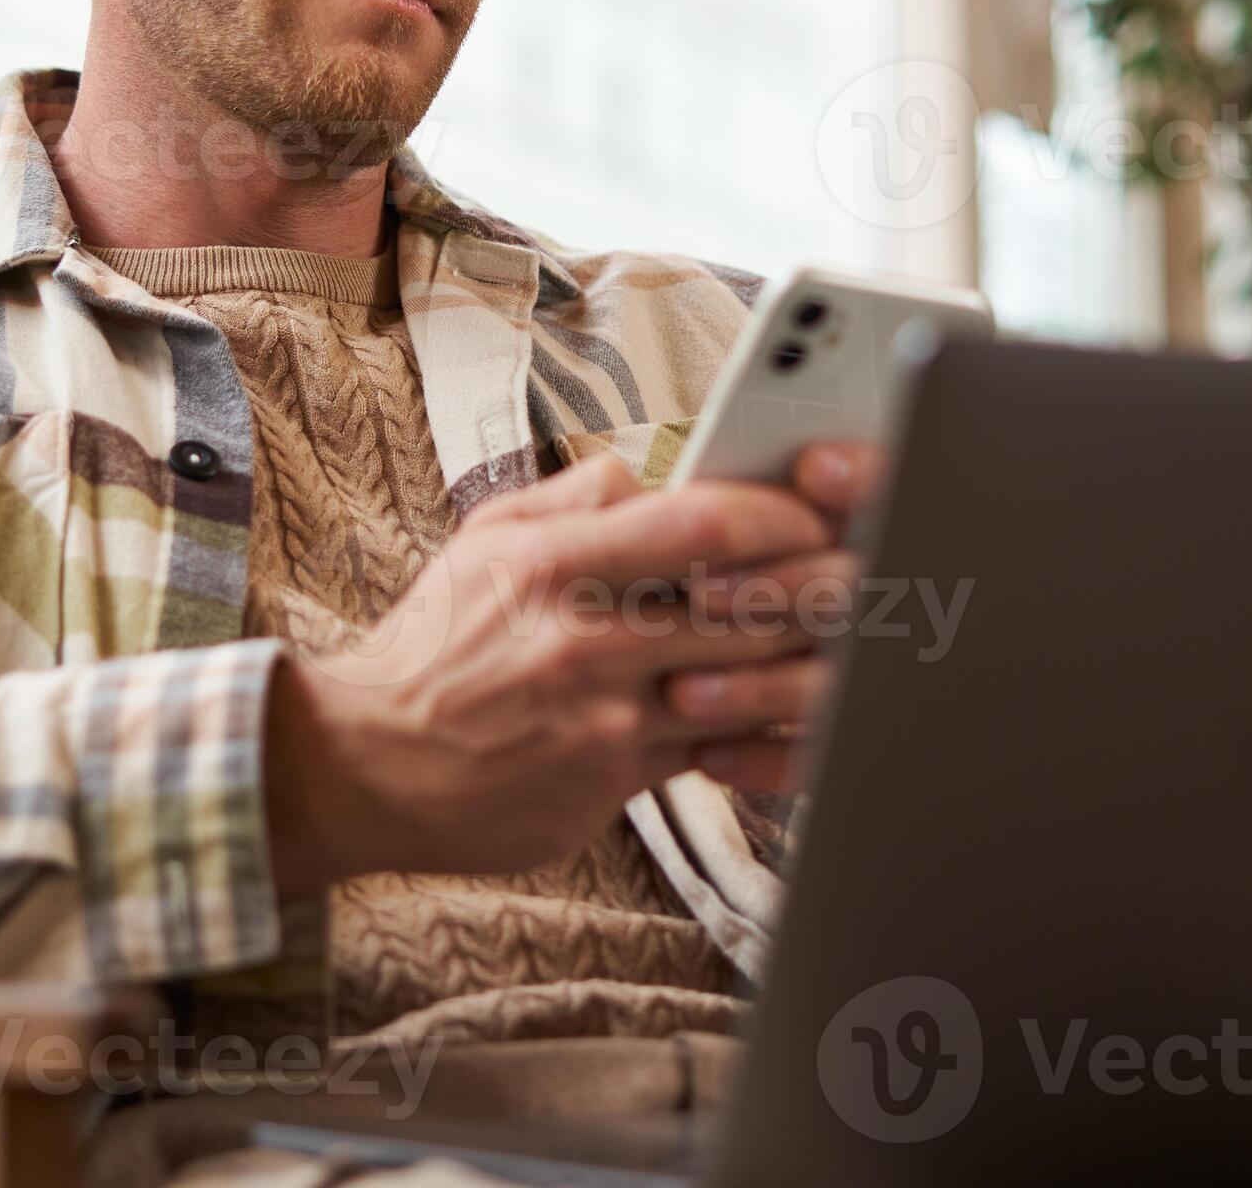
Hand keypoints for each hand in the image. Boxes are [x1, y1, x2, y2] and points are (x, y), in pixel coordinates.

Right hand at [262, 438, 885, 893]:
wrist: (365, 765)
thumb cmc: (431, 647)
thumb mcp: (484, 543)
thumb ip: (570, 500)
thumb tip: (641, 470)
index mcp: (554, 564)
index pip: (697, 523)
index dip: (779, 510)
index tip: (823, 501)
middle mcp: (586, 638)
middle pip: (747, 605)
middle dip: (828, 584)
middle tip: (887, 565)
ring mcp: (606, 716)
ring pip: (748, 683)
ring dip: (816, 658)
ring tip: (867, 635)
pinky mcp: (614, 782)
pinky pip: (719, 753)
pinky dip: (768, 733)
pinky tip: (808, 716)